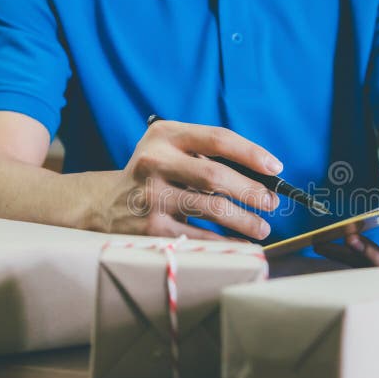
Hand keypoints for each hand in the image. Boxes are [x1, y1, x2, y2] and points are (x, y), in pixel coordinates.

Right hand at [96, 121, 281, 239]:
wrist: (103, 203)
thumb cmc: (153, 173)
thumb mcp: (169, 148)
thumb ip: (205, 153)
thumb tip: (261, 177)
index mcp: (166, 135)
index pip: (217, 138)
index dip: (251, 153)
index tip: (275, 167)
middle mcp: (155, 161)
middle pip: (215, 176)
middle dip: (251, 191)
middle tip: (271, 202)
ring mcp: (152, 196)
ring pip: (211, 209)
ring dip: (244, 220)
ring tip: (262, 227)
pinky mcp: (151, 228)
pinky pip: (198, 236)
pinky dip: (225, 241)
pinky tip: (241, 242)